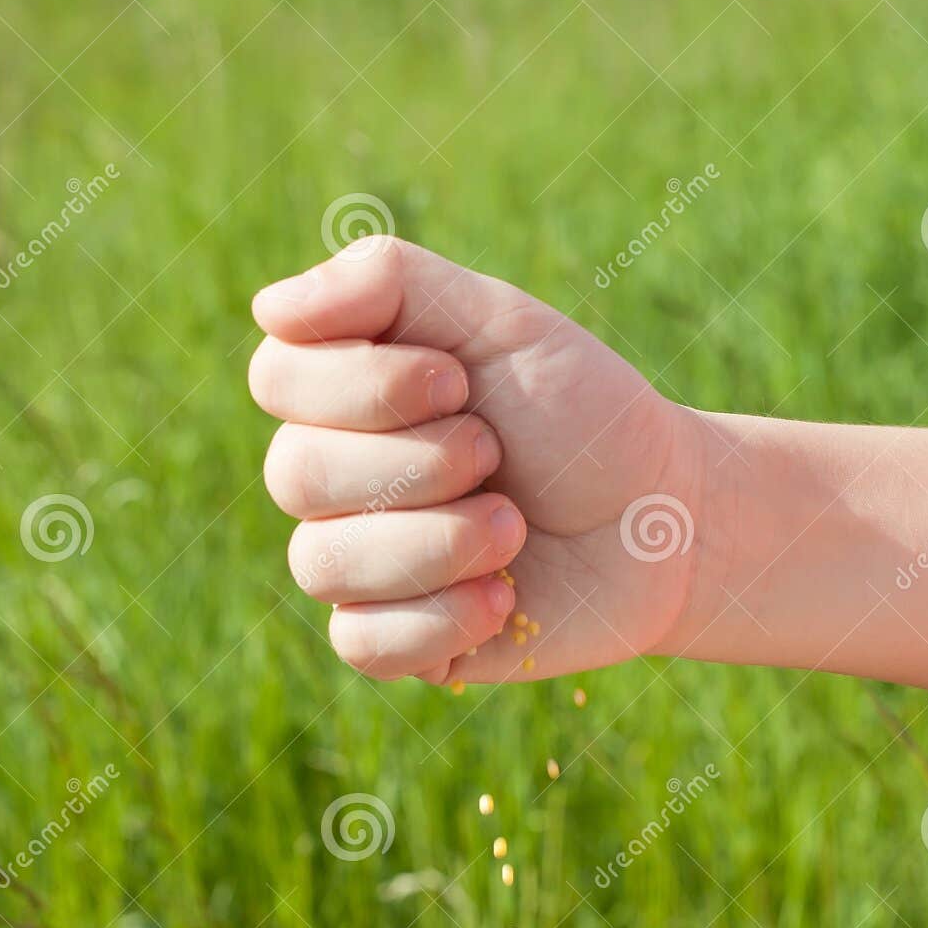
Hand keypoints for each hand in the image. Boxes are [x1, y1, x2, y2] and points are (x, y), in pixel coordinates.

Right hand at [249, 237, 699, 683]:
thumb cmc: (579, 414)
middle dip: (418, 463)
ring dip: (438, 543)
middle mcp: (334, 479)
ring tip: (515, 530)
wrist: (660, 518)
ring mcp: (359, 564)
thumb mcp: (500, 321)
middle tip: (497, 455)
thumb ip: (388, 283)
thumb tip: (267, 308)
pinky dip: (440, 619)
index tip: (461, 383)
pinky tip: (502, 597)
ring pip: (321, 564)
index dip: (366, 386)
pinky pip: (362, 643)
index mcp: (344, 393)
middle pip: (293, 474)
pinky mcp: (396, 641)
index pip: (277, 379)